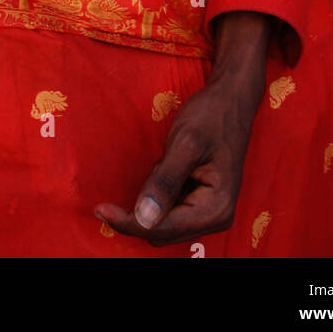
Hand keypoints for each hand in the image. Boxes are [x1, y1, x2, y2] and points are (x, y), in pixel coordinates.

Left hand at [95, 11, 270, 245]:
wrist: (232, 100)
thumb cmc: (211, 116)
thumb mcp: (185, 143)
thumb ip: (165, 182)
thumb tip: (143, 218)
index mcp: (216, 209)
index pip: (162, 228)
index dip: (129, 222)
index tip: (99, 208)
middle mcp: (217, 218)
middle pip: (162, 231)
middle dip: (143, 207)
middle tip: (149, 165)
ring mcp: (210, 213)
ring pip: (163, 222)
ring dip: (153, 197)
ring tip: (166, 160)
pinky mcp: (202, 204)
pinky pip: (170, 209)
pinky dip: (160, 192)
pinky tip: (169, 165)